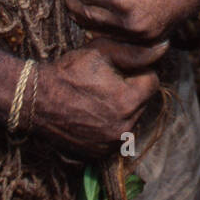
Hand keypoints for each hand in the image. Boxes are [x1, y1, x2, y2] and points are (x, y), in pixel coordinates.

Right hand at [32, 37, 165, 156]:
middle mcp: (123, 128)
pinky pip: (114, 137)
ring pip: (130, 121)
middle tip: (106, 83)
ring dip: (121, 110)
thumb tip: (165, 45)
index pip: (151, 82)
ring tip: (97, 99)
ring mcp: (110, 144)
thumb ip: (137, 51)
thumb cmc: (68, 71)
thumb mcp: (102, 51)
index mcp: (128, 102)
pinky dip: (108, 127)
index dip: (137, 72)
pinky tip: (91, 115)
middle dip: (130, 92)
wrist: (35, 99)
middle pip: (141, 103)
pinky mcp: (97, 154)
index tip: (119, 70)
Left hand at [65, 0, 199, 43]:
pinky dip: (106, 27)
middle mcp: (127, 19)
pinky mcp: (149, 37)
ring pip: (99, 30)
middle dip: (73, 1)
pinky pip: (119, 36)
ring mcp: (138, 32)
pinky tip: (102, 16)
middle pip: (86, 14)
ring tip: (80, 4)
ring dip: (86, 17)